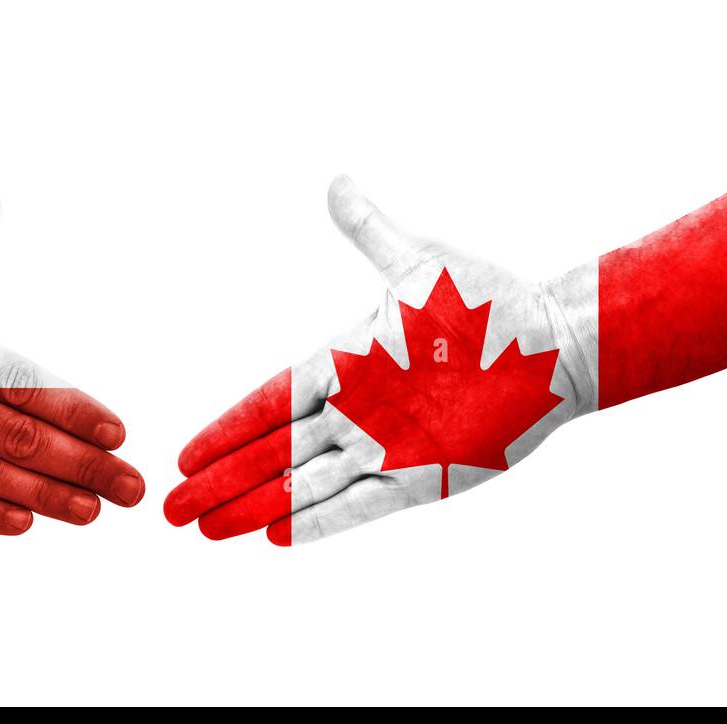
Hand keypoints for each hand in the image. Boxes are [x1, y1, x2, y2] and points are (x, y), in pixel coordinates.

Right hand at [164, 177, 594, 544]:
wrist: (557, 346)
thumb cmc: (492, 301)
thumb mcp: (420, 264)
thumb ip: (369, 232)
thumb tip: (336, 183)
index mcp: (348, 363)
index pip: (269, 402)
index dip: (225, 428)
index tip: (184, 453)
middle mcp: (358, 412)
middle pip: (271, 454)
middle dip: (219, 480)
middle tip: (169, 508)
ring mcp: (387, 448)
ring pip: (302, 485)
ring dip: (252, 506)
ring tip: (206, 528)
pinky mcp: (423, 479)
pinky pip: (358, 506)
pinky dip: (317, 522)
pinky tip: (274, 537)